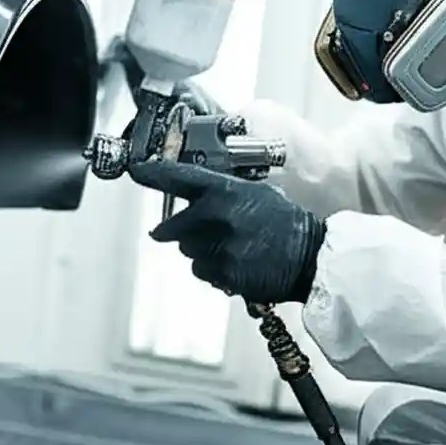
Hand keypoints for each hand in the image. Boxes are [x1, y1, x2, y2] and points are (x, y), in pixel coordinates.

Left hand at [130, 161, 325, 304]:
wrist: (310, 256)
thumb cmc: (285, 222)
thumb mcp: (255, 193)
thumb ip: (220, 192)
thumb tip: (190, 193)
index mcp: (227, 191)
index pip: (180, 178)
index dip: (153, 175)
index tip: (135, 170)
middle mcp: (218, 217)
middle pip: (173, 227)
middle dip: (177, 232)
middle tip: (195, 232)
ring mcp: (220, 247)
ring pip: (188, 251)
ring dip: (201, 251)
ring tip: (232, 247)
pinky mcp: (224, 274)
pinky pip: (202, 271)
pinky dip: (213, 270)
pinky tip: (236, 263)